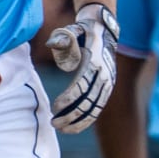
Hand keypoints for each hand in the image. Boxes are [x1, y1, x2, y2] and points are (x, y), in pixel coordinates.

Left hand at [46, 2, 119, 132]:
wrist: (104, 31)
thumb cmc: (83, 32)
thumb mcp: (72, 30)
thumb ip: (62, 37)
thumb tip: (51, 44)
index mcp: (95, 62)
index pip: (82, 86)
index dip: (68, 99)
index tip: (55, 107)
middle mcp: (104, 76)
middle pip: (88, 102)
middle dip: (70, 116)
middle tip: (53, 123)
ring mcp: (107, 84)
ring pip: (94, 109)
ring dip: (77, 122)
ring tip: (60, 128)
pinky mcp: (107, 90)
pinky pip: (97, 109)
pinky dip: (86, 120)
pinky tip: (72, 127)